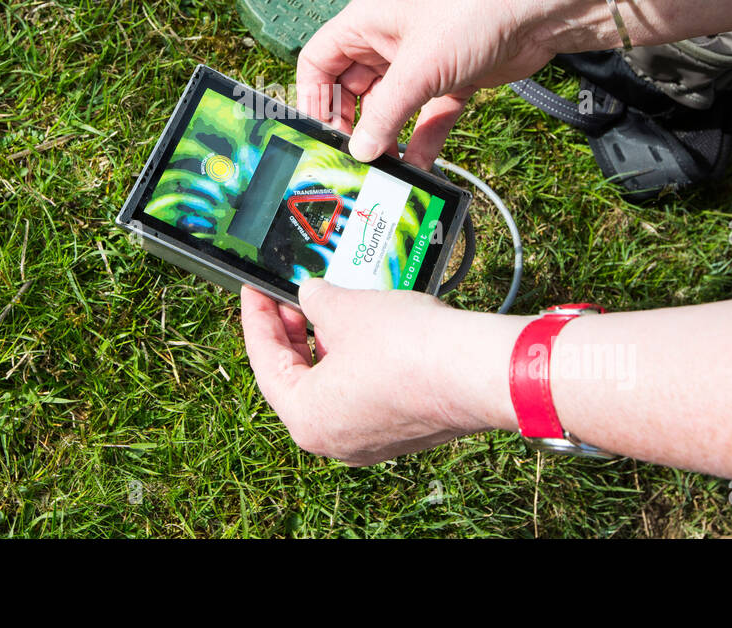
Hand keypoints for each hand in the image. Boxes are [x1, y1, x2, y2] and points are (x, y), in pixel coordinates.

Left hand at [240, 278, 520, 465]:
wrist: (477, 369)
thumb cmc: (408, 347)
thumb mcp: (346, 309)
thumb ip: (316, 300)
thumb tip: (310, 295)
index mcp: (307, 418)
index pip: (264, 362)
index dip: (257, 318)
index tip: (254, 291)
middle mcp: (334, 440)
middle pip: (296, 378)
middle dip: (291, 333)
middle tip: (289, 297)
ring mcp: (370, 439)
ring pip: (332, 386)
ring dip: (325, 345)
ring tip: (331, 305)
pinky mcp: (402, 429)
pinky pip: (363, 393)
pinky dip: (355, 361)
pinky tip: (365, 328)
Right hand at [295, 0, 557, 168]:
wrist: (539, 9)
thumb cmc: (471, 13)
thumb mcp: (418, 68)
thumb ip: (385, 114)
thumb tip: (360, 152)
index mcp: (365, 23)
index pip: (318, 62)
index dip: (312, 98)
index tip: (318, 135)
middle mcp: (387, 41)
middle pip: (351, 90)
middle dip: (351, 126)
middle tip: (352, 160)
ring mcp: (420, 61)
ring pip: (390, 107)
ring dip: (386, 137)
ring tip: (382, 172)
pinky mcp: (451, 79)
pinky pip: (426, 116)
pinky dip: (421, 139)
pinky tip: (417, 167)